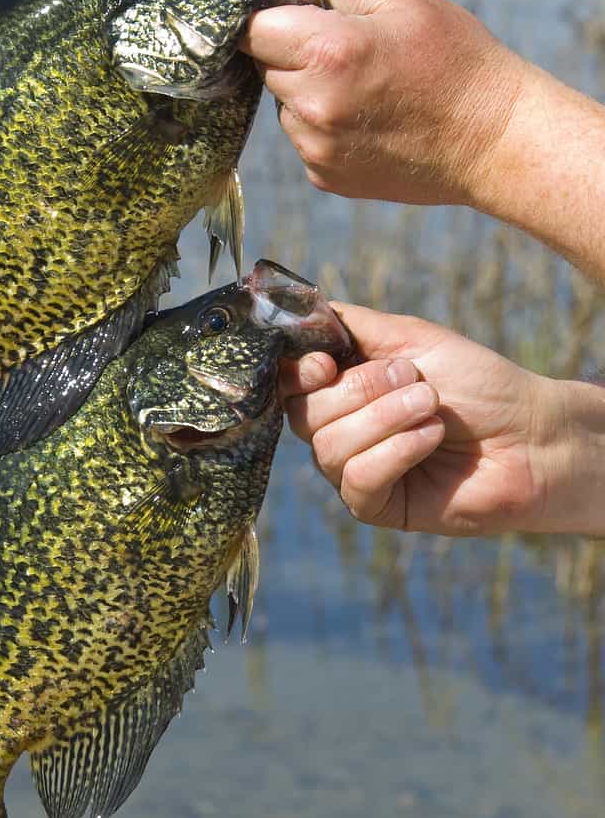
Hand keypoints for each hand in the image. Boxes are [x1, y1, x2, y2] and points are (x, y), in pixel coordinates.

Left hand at [241, 0, 526, 206]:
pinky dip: (325, 128)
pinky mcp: (324, 177)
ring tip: (365, 90)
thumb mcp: (401, 0)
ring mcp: (316, 148)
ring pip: (285, 107)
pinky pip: (305, 140)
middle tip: (344, 52)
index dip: (268, 18)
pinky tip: (370, 121)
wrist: (493, 139)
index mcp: (327, 52)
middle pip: (265, 68)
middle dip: (292, 54)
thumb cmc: (456, 60)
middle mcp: (313, 106)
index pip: (254, 30)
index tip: (290, 16)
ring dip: (308, 94)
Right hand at [279, 303, 604, 537]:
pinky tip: (432, 439)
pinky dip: (396, 452)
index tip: (327, 364)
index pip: (287, 386)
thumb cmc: (478, 383)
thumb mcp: (411, 338)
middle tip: (417, 382)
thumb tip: (301, 310)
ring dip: (386, 420)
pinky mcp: (376, 506)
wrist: (532, 434)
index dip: (296, 375)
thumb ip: (351, 325)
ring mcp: (353, 470)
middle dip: (362, 391)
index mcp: (342, 388)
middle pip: (305, 415)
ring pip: (329, 447)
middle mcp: (339, 429)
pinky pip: (357, 481)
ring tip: (433, 410)